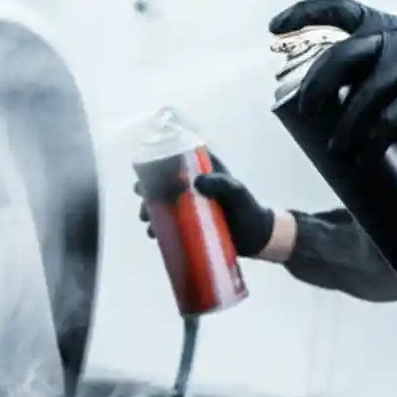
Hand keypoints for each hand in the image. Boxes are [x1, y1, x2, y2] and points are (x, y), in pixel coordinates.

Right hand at [135, 157, 274, 257]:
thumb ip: (221, 184)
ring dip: (148, 209)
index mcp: (202, 171)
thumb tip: (197, 182)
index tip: (145, 169)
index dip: (156, 161)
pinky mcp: (187, 224)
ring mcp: (188, 206)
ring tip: (146, 219)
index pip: (175, 158)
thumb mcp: (237, 193)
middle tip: (141, 195)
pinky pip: (167, 224)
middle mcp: (191, 186)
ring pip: (160, 203)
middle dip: (146, 187)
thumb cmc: (248, 209)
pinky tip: (153, 235)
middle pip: (161, 182)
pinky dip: (157, 228)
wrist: (256, 238)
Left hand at [269, 0, 396, 158]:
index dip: (303, 13)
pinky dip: (370, 143)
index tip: (274, 28)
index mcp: (387, 24)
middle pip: (340, 56)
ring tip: (337, 147)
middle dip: (315, 85)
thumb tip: (327, 94)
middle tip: (303, 109)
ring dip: (344, 128)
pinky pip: (385, 121)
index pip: (338, 7)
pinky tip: (363, 156)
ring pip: (360, 97)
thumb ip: (372, 66)